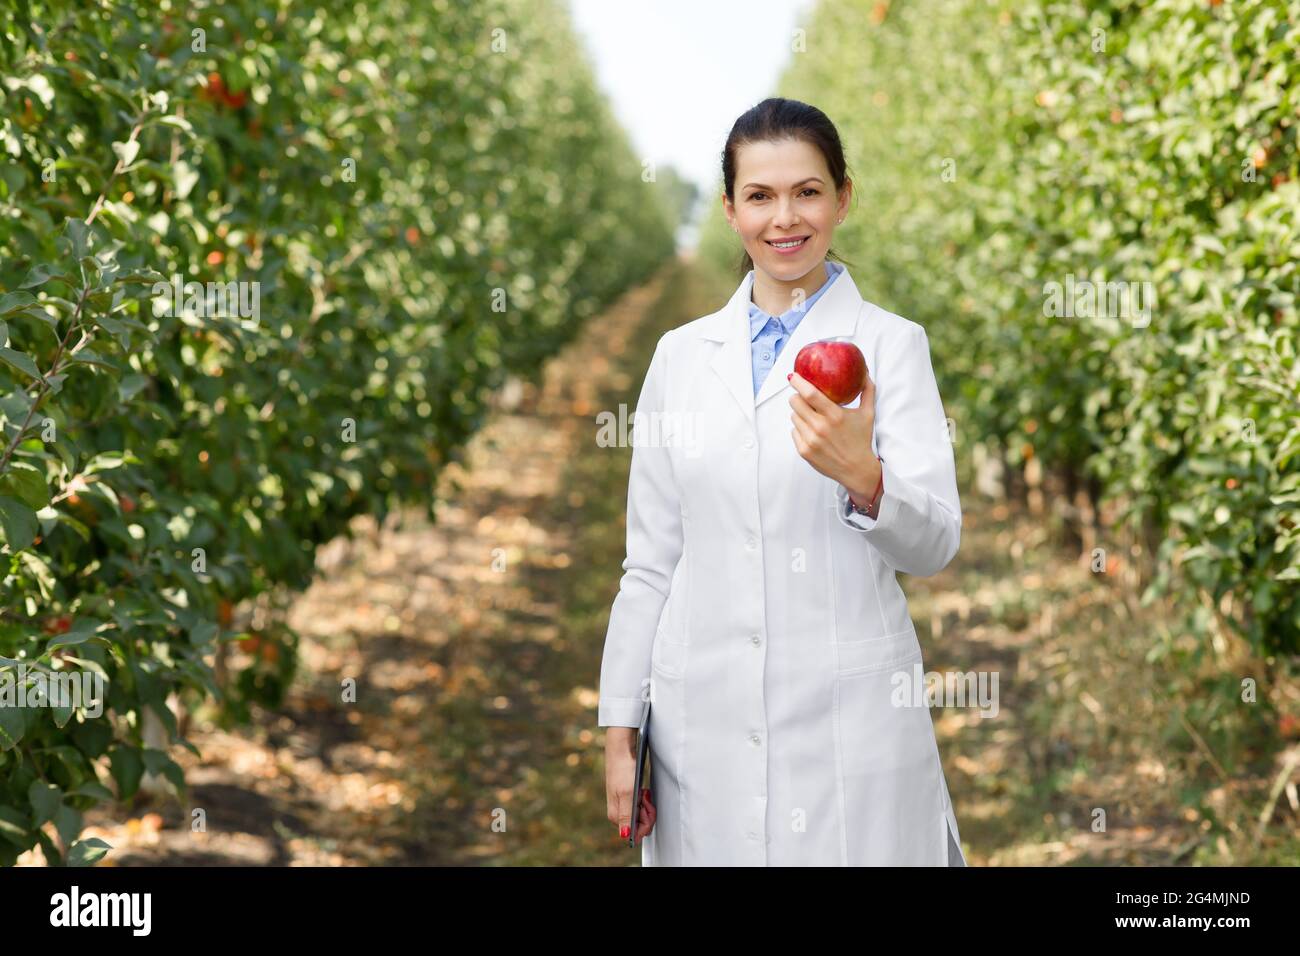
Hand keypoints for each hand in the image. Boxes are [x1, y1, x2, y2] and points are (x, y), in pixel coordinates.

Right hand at [605, 730, 655, 844]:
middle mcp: (618, 813)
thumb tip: (625, 835)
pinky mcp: (627, 798)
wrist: (621, 750)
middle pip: (639, 824)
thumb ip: (627, 816)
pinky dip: (644, 799)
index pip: (635, 833)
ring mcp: (623, 805)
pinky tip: (643, 790)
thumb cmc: (623, 770)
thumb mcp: (627, 794)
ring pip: (641, 815)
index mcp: (616, 816)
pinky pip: (640, 806)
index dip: (645, 823)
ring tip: (643, 792)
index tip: (647, 808)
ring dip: (646, 805)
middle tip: (645, 797)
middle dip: (647, 812)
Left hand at [788, 367, 878, 497]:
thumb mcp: (868, 414)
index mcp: (835, 415)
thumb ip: (867, 391)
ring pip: (794, 416)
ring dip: (800, 413)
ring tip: (812, 417)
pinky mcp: (804, 451)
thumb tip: (866, 373)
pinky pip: (794, 431)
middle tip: (803, 397)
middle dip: (797, 396)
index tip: (794, 375)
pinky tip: (812, 431)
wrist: (856, 470)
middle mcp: (820, 427)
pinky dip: (800, 428)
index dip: (798, 382)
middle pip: (795, 402)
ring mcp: (810, 440)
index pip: (809, 393)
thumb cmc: (861, 439)